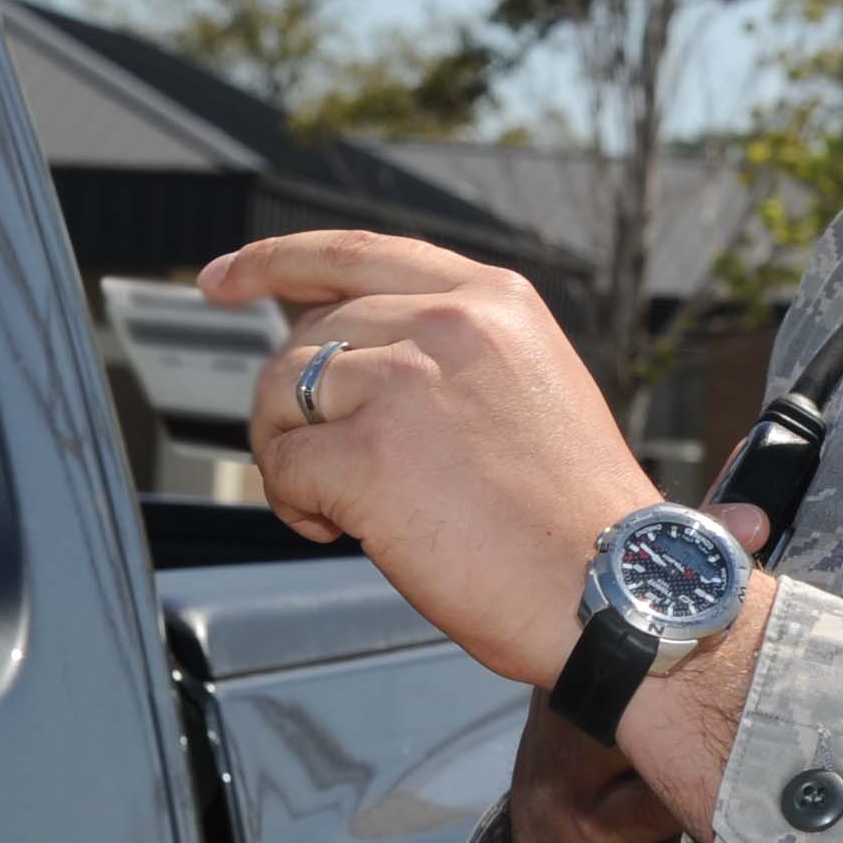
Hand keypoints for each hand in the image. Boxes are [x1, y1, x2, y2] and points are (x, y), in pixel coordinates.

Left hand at [203, 233, 655, 689]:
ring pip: (279, 395)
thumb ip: (443, 351)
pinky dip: (296, 505)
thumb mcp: (526, 386)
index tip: (223, 279)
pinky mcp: (369, 455)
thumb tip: (338, 352)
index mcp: (491, 300)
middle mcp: (447, 323)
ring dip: (291, 456)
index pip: (355, 253)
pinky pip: (283, 465)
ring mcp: (405, 383)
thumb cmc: (573, 516)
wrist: (618, 589)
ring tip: (343, 507)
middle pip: (306, 336)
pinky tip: (345, 532)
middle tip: (328, 469)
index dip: (274, 262)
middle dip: (293, 405)